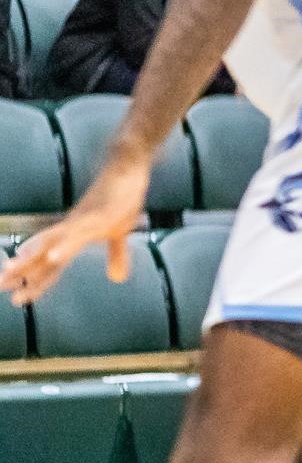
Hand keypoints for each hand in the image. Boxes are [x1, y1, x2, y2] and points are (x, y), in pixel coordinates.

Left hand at [0, 158, 149, 304]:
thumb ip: (116, 255)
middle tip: (0, 285)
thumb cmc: (122, 197)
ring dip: (32, 257)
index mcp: (74, 235)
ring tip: (13, 270)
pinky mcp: (98, 215)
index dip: (35, 280)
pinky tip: (54, 256)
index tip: (17, 296)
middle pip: (42, 252)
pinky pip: (77, 232)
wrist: (128, 166)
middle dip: (21, 270)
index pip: (51, 262)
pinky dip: (64, 245)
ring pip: (52, 242)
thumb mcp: (120, 232)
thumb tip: (117, 278)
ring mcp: (82, 220)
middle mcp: (71, 228)